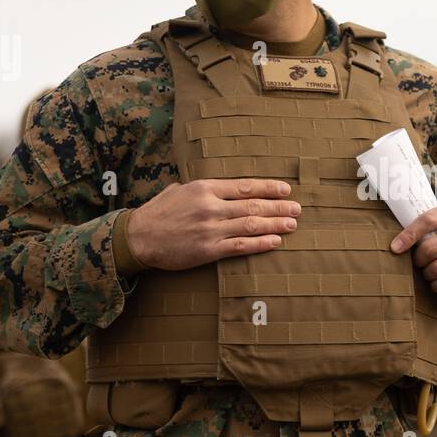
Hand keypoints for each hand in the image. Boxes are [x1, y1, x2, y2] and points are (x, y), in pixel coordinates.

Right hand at [127, 179, 299, 269]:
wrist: (138, 238)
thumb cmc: (157, 213)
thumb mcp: (178, 190)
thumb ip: (201, 188)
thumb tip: (219, 187)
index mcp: (204, 188)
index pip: (244, 186)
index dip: (268, 188)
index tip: (286, 190)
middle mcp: (210, 206)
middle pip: (253, 206)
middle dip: (279, 207)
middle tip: (297, 209)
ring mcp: (210, 229)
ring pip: (251, 225)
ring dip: (275, 225)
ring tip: (292, 224)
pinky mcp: (208, 250)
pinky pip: (241, 246)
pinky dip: (261, 243)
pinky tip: (275, 242)